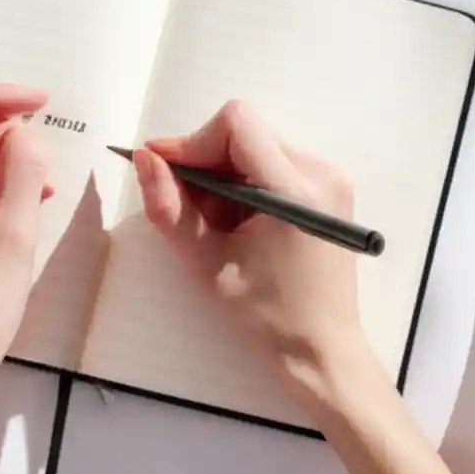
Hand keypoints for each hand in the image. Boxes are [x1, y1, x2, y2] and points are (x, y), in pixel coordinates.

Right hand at [133, 101, 374, 417]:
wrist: (322, 350)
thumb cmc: (266, 316)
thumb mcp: (207, 264)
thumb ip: (170, 208)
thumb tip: (145, 159)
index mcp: (296, 189)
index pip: (236, 123)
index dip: (192, 141)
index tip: (163, 171)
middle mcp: (321, 172)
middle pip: (245, 132)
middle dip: (206, 163)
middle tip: (188, 208)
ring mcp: (330, 178)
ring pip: (256, 146)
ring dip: (224, 176)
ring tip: (217, 225)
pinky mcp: (328, 189)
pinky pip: (273, 163)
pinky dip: (245, 184)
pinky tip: (240, 224)